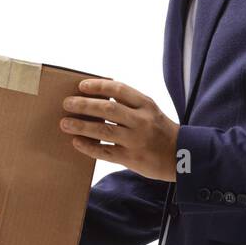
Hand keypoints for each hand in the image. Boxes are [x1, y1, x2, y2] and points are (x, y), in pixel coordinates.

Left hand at [60, 78, 179, 181]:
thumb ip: (128, 104)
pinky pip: (105, 152)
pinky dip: (89, 147)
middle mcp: (141, 120)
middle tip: (67, 103)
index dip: (98, 86)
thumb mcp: (150, 110)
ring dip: (81, 125)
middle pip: (108, 108)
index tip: (81, 86)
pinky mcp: (132, 158)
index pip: (119, 89)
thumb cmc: (158, 130)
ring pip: (104, 130)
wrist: (180, 156)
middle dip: (84, 105)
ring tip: (65, 123)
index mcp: (146, 104)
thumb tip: (95, 97)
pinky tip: (76, 142)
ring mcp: (136, 140)